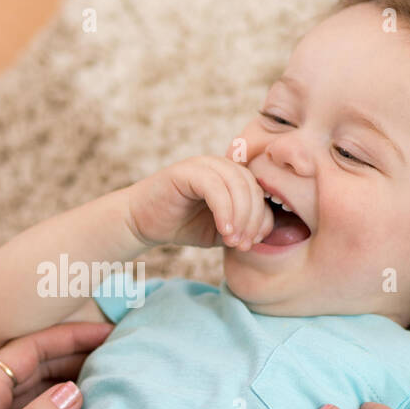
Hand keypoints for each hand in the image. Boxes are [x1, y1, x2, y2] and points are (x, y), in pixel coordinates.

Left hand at [0, 320, 112, 408]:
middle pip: (31, 361)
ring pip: (30, 384)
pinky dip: (55, 402)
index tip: (108, 333)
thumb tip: (72, 391)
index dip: (70, 336)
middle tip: (118, 349)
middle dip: (74, 350)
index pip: (29, 349)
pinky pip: (26, 408)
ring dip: (67, 375)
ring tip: (107, 373)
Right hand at [125, 155, 272, 250]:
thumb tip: (267, 231)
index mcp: (231, 176)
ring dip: (240, 216)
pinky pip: (215, 187)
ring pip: (237, 185)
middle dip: (253, 219)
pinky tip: (223, 231)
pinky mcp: (187, 170)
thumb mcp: (221, 229)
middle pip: (252, 187)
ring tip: (232, 240)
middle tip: (242, 244)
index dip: (263, 218)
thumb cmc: (182, 225)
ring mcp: (203, 164)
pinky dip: (224, 211)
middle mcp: (220, 165)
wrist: (142, 223)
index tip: (252, 243)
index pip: (259, 192)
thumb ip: (244, 226)